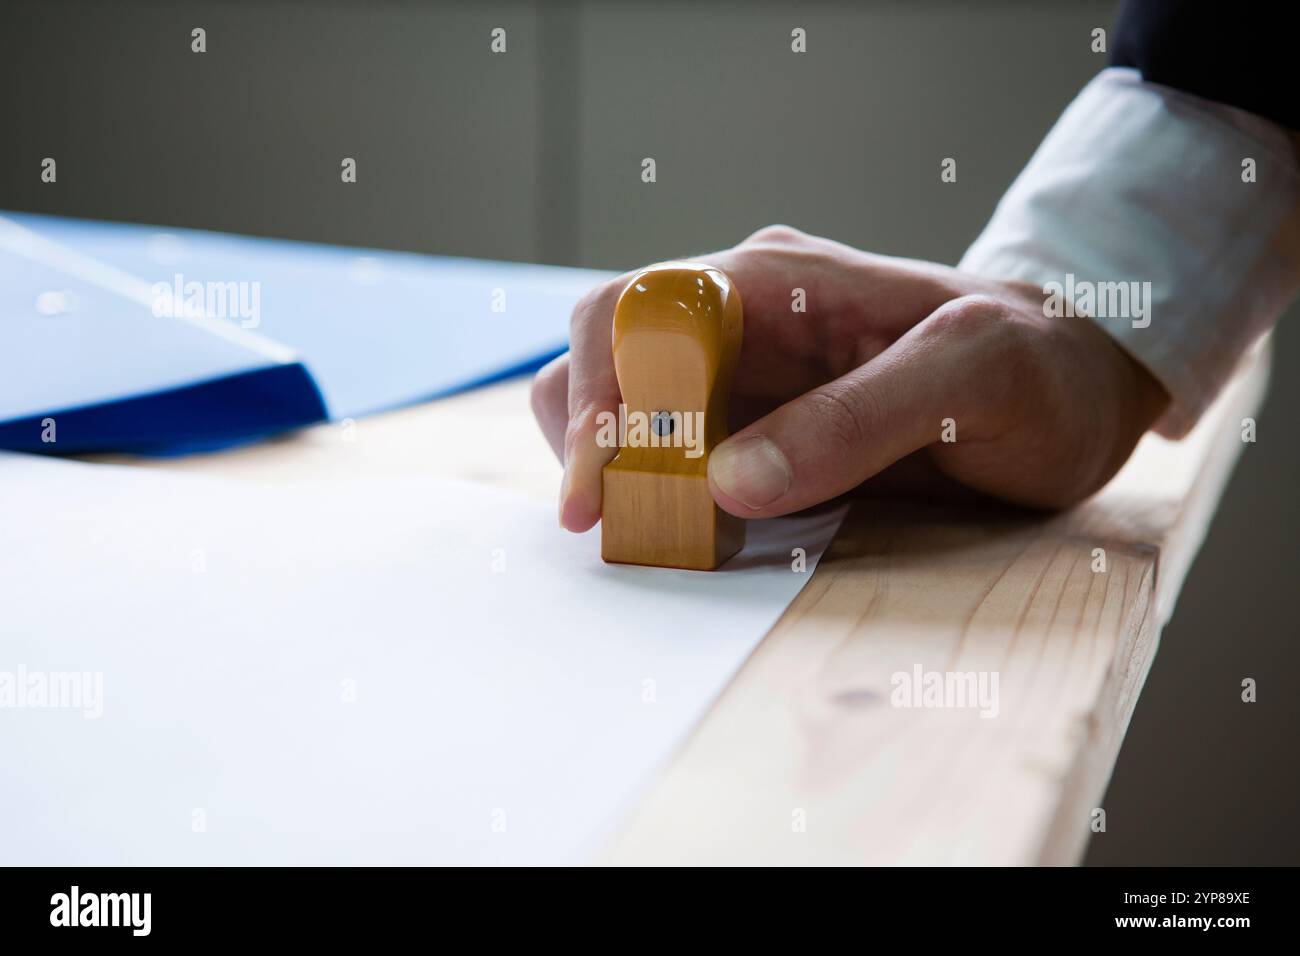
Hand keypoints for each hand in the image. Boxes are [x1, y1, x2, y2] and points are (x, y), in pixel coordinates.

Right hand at [531, 226, 1168, 530]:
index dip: (599, 394)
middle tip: (627, 530)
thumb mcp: (978, 379)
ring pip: (624, 406)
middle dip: (594, 443)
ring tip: (662, 537)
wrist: (1075, 382)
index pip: (636, 309)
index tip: (600, 489)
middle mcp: (741, 314)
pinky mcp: (754, 421)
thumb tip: (726, 481)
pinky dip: (655, 495)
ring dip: (618, 474)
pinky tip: (694, 534)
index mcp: (777, 279)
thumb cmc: (1041, 367)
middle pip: (605, 357)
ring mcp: (744, 369)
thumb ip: (860, 419)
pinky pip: (670, 450)